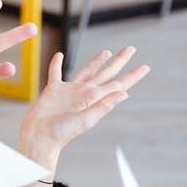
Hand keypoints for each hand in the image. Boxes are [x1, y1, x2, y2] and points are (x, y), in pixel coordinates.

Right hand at [18, 47, 148, 170]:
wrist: (40, 137)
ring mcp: (70, 90)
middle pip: (106, 72)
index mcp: (95, 99)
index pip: (118, 84)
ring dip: (96, 61)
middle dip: (119, 61)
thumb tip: (125, 93)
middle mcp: (85, 92)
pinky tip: (59, 55)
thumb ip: (104, 106)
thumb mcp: (87, 120)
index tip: (146, 67)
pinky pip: (55, 73)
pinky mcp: (53, 90)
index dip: (132, 76)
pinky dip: (57, 64)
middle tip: (131, 48)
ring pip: (86, 70)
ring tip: (106, 52)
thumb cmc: (62, 132)